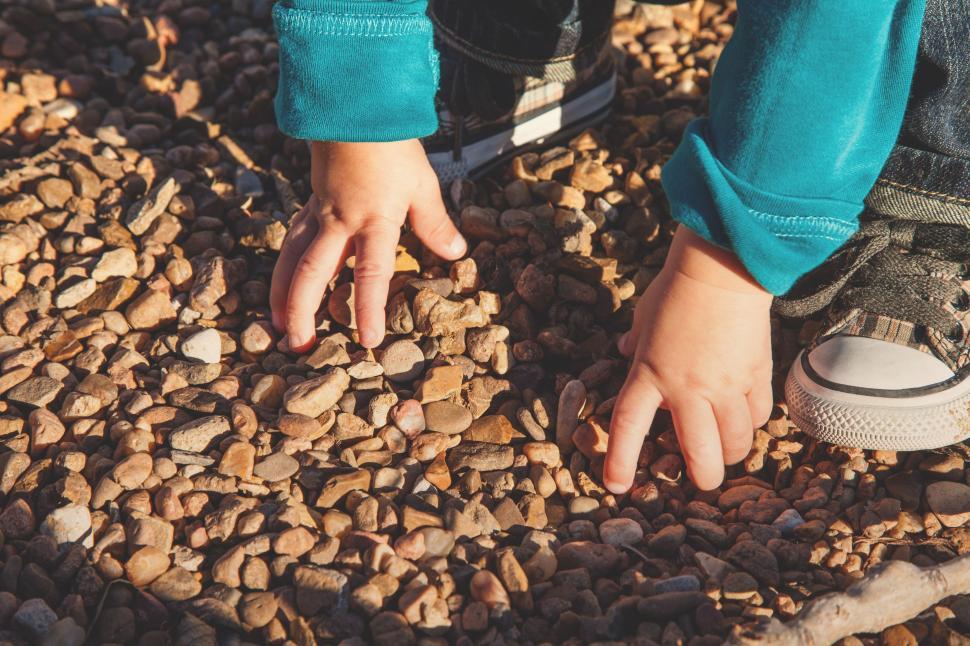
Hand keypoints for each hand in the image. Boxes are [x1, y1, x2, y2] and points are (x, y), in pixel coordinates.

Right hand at [271, 140, 466, 350]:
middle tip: (298, 345)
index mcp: (373, 220)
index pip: (371, 273)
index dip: (368, 308)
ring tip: (275, 323)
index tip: (368, 339)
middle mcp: (339, 222)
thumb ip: (435, 223)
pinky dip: (283, 266)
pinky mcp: (309, 205)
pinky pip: (290, 240)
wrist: (356, 109)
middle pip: (313, 272)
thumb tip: (455, 253)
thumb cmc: (392, 147)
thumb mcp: (422, 185)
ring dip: (282, 293)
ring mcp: (319, 213)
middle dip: (303, 310)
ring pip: (291, 258)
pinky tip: (281, 284)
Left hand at [604, 227, 773, 491]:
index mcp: (649, 374)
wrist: (722, 269)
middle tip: (704, 482)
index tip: (615, 486)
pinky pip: (759, 414)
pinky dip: (754, 421)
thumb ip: (635, 341)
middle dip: (703, 477)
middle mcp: (687, 387)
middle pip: (698, 452)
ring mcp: (724, 384)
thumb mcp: (644, 316)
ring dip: (732, 452)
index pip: (629, 427)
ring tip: (728, 450)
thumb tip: (624, 349)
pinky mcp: (755, 374)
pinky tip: (747, 415)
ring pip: (736, 441)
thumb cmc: (677, 289)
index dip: (621, 460)